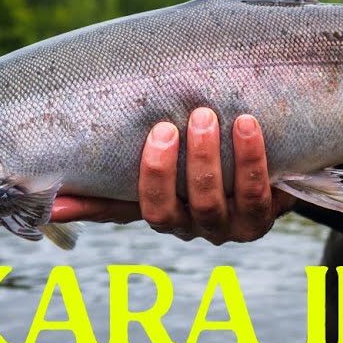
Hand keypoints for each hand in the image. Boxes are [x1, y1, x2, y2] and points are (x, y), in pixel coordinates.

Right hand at [50, 108, 295, 244]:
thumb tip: (60, 181)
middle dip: (164, 170)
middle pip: (167, 210)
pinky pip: (255, 191)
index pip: (122, 210)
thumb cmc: (215, 165)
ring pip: (210, 202)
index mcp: (164, 213)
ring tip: (206, 115)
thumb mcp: (176, 164)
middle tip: (169, 125)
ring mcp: (228, 226)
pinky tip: (248, 125)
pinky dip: (251, 158)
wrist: (281, 173)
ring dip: (207, 159)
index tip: (62, 195)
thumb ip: (130, 167)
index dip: (92, 207)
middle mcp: (191, 227)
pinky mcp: (264, 216)